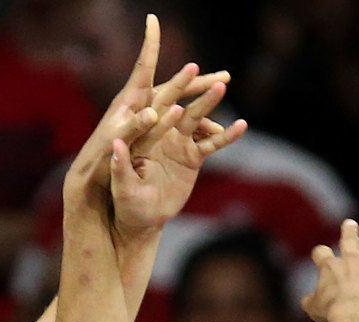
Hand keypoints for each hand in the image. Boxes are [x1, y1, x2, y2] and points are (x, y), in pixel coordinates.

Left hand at [110, 78, 247, 239]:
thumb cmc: (126, 203)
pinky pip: (211, 143)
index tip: (183, 75)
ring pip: (196, 118)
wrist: (143, 217)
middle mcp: (160, 133)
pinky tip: (242, 126)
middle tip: (199, 68)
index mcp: (141, 136)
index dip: (166, 90)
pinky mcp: (191, 155)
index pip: (153, 107)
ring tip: (222, 86)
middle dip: (190, 85)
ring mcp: (178, 142)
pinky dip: (226, 135)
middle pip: (177, 104)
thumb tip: (116, 146)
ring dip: (208, 103)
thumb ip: (120, 167)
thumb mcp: (122, 188)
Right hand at [301, 220, 358, 321]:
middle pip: (350, 242)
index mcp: (330, 267)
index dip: (320, 254)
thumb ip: (311, 300)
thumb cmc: (333, 312)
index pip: (322, 253)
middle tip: (350, 223)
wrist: (357, 314)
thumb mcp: (313, 308)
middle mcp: (352, 261)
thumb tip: (310, 300)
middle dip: (349, 232)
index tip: (320, 256)